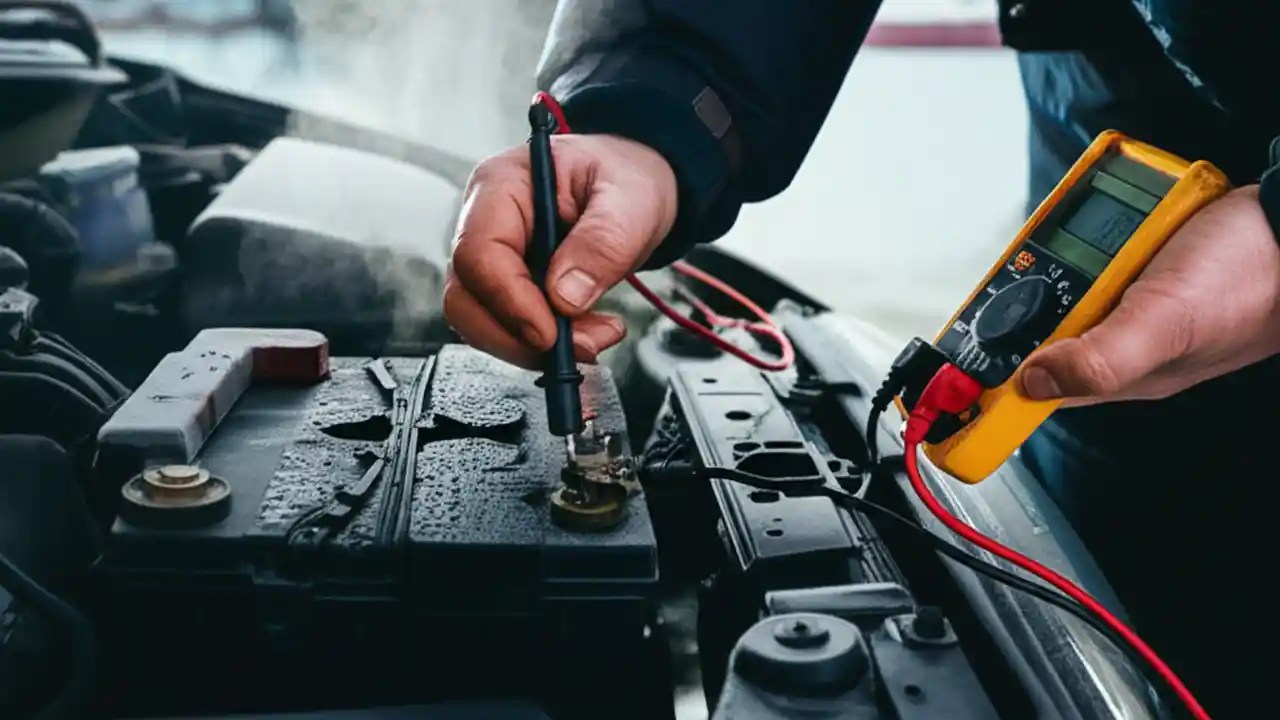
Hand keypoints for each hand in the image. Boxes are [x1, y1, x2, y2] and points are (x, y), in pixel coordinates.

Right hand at [444, 134, 677, 369]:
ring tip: (595, 337)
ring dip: (534, 347)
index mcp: (500, 186)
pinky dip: (544, 345)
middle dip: (519, 335)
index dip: (510, 301)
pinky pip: (507, 330)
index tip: (551, 333)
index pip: (478, 252)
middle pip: (465, 297)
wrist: (632, 191)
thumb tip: (565, 296)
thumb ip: (601, 242)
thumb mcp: (629, 200)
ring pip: (481, 322)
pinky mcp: (506, 289)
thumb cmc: (623, 179)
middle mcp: (483, 223)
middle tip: (582, 345)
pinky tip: (585, 334)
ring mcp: (490, 259)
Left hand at [1020, 185, 1279, 405]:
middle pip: (1041, 328)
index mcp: (1121, 375)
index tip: (960, 357)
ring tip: (1088, 242)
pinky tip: (1107, 227)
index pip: (1035, 388)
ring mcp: (1132, 304)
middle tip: (1040, 266)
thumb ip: (1099, 358)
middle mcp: (1122, 344)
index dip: (994, 377)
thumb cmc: (1250, 278)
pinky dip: (1094, 237)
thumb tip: (1031, 382)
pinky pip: (1097, 254)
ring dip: (1064, 260)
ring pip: (1067, 287)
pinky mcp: (1143, 267)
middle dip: (1031, 296)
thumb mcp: (1163, 320)